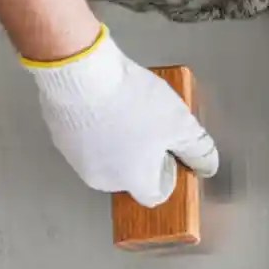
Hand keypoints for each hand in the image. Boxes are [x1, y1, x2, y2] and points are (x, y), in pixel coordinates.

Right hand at [23, 27, 218, 206]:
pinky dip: (97, 127)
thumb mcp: (181, 125)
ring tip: (129, 109)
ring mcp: (77, 159)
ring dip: (120, 139)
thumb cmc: (130, 101)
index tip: (169, 151)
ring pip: (107, 156)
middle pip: (131, 175)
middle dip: (144, 154)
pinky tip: (107, 103)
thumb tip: (207, 166)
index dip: (167, 173)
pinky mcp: (60, 137)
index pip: (155, 195)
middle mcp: (102, 178)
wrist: (81, 74)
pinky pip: (86, 139)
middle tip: (152, 125)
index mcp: (133, 181)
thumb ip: (198, 150)